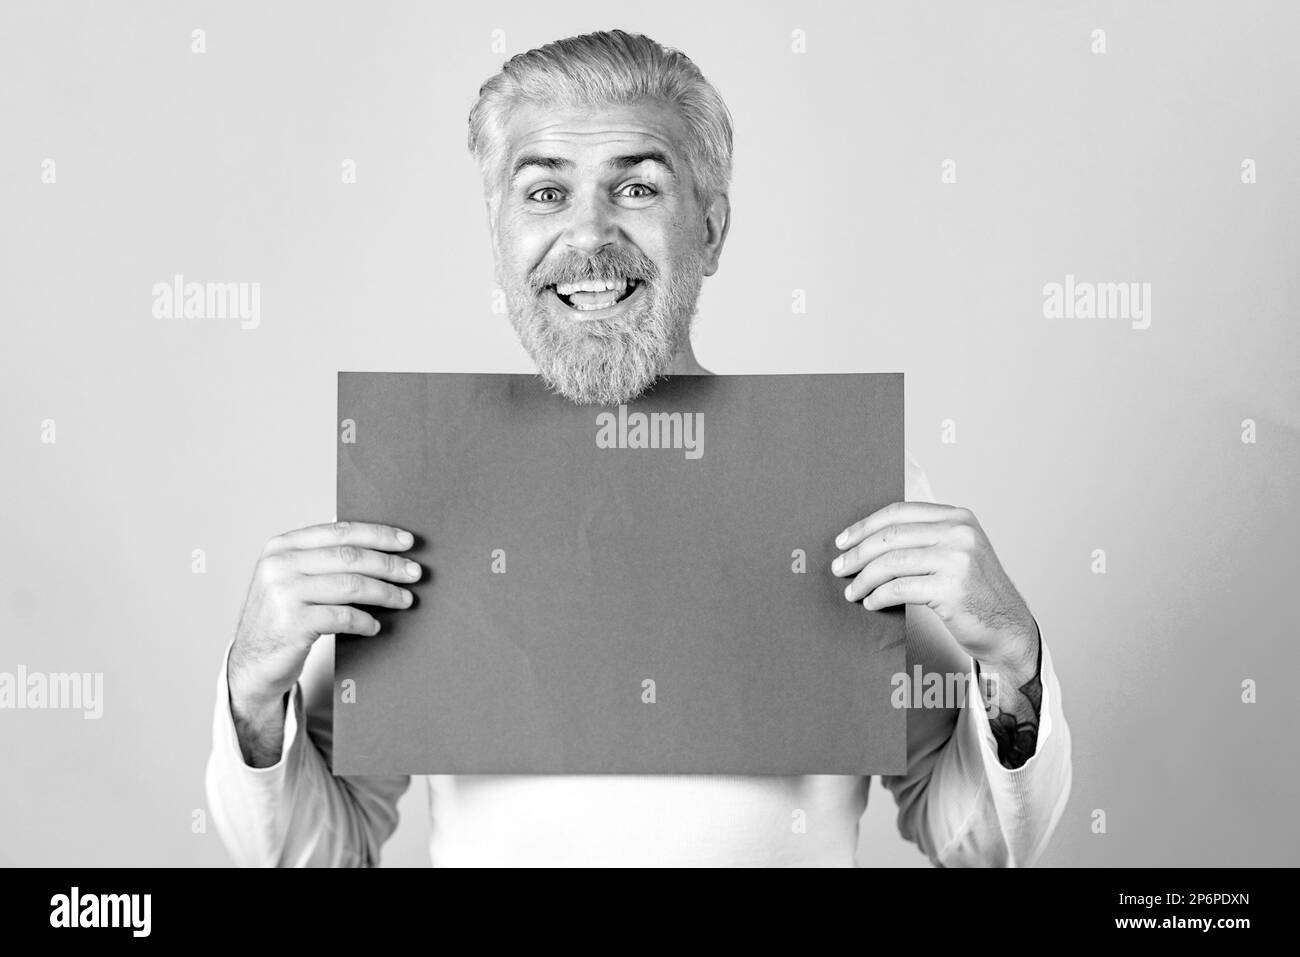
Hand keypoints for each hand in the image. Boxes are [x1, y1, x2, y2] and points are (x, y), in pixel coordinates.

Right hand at [228, 521, 421, 717]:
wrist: (251, 664)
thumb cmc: (282, 618)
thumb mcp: (292, 579)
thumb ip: (321, 558)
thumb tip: (376, 543)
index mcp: (282, 546)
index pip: (339, 532)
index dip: (378, 534)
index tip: (407, 542)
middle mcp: (280, 565)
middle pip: (349, 557)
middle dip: (388, 564)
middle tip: (415, 573)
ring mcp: (283, 594)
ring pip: (350, 585)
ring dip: (384, 593)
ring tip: (405, 600)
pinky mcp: (292, 624)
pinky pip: (343, 617)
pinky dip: (365, 621)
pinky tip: (375, 626)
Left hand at [831, 502, 1038, 685]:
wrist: (1008, 628)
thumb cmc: (976, 594)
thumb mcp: (957, 553)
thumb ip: (925, 539)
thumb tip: (868, 541)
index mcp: (958, 518)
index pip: (899, 512)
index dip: (865, 526)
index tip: (843, 541)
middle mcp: (959, 534)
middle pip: (891, 536)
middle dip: (857, 553)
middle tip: (839, 568)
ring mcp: (957, 560)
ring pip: (890, 563)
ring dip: (863, 579)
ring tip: (852, 591)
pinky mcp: (951, 589)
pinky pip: (899, 589)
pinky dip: (878, 596)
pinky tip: (871, 603)